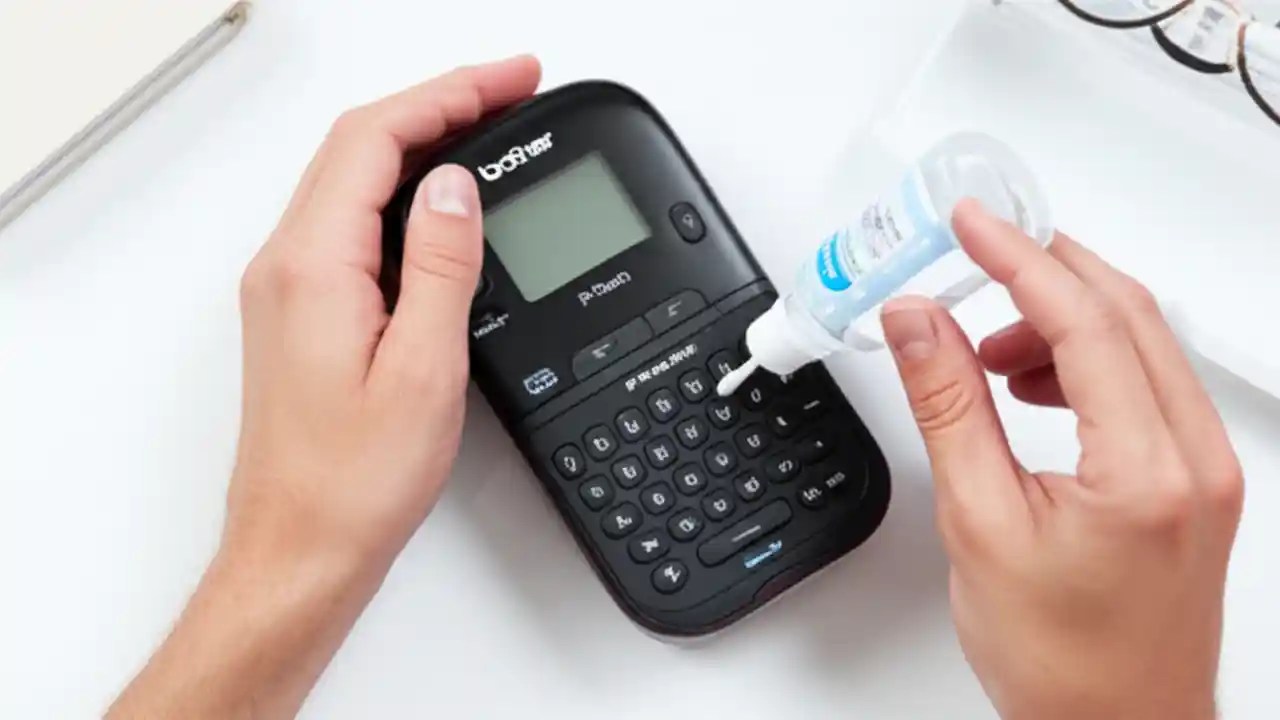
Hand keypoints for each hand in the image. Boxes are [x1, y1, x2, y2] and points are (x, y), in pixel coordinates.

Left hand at [110, 56, 541, 718]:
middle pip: (361, 146)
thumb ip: (439, 265)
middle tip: (512, 92)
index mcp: (313, 267)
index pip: (376, 141)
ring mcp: (290, 287)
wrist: (300, 547)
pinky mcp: (303, 311)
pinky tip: (443, 202)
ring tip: (490, 130)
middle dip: (441, 105)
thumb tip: (454, 187)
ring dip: (421, 145)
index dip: (449, 95)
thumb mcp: (422, 367)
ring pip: (356, 181)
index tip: (511, 81)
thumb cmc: (352, 480)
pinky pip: (353, 222)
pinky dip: (402, 192)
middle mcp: (288, 265)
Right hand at [880, 200, 1242, 719]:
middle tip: (974, 251)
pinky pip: (1145, 383)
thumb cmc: (1060, 658)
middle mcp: (1196, 458)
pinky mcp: (1194, 478)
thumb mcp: (979, 524)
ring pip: (1140, 343)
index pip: (1085, 322)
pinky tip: (1030, 387)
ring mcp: (1205, 467)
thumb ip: (947, 408)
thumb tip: (919, 323)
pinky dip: (1084, 362)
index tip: (971, 223)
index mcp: (1148, 470)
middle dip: (1043, 271)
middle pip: (1127, 313)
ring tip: (985, 352)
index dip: (1019, 259)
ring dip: (1061, 322)